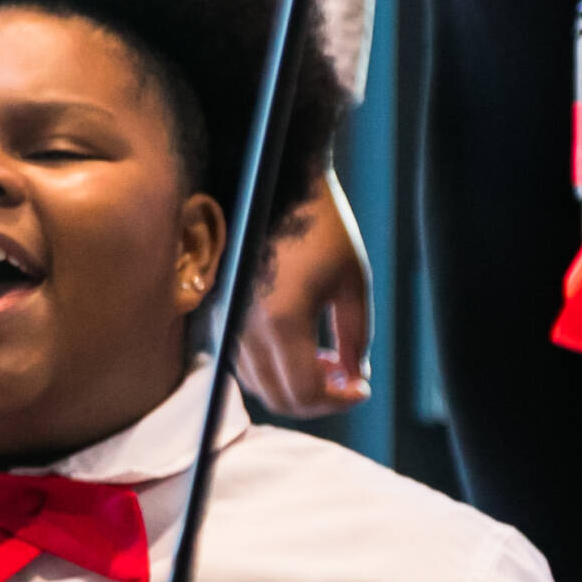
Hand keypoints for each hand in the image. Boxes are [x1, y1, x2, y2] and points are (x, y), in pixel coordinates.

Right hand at [234, 177, 371, 415]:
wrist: (275, 181)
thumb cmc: (320, 224)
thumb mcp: (353, 282)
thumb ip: (356, 337)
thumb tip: (356, 377)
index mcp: (281, 319)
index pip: (304, 391)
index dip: (338, 401)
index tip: (363, 388)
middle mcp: (244, 326)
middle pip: (278, 396)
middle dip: (319, 398)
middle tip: (348, 378)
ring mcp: (226, 320)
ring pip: (258, 383)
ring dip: (294, 383)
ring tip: (328, 359)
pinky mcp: (218, 311)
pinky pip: (243, 361)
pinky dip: (273, 367)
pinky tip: (300, 344)